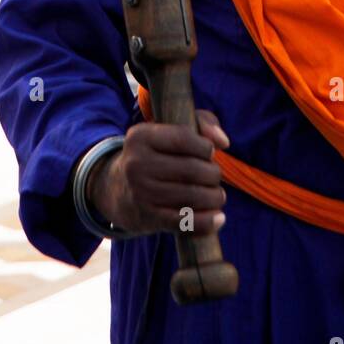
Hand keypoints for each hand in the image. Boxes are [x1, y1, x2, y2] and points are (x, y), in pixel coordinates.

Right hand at [87, 109, 228, 236]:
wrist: (120, 190)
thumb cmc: (156, 154)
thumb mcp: (170, 129)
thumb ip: (202, 122)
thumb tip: (223, 142)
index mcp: (140, 136)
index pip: (184, 138)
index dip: (205, 147)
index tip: (209, 152)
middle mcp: (136, 164)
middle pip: (191, 169)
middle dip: (213, 174)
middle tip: (215, 177)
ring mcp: (141, 192)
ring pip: (191, 195)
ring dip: (214, 197)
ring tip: (217, 195)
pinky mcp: (148, 217)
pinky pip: (184, 221)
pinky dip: (207, 221)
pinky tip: (218, 218)